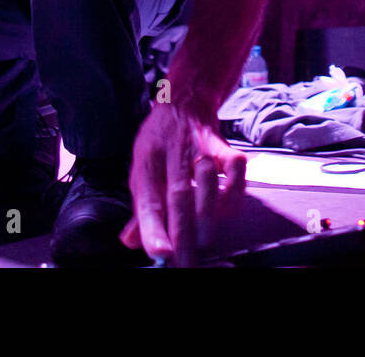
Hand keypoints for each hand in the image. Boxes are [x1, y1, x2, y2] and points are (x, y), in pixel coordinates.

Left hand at [119, 98, 246, 266]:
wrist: (185, 101)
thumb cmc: (160, 141)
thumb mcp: (141, 168)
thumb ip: (141, 209)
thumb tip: (130, 242)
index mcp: (146, 163)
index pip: (148, 200)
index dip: (152, 228)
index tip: (160, 254)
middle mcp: (172, 156)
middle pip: (178, 200)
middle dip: (182, 237)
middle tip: (184, 264)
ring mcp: (200, 150)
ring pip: (205, 188)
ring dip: (206, 219)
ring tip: (204, 244)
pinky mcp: (225, 147)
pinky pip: (234, 174)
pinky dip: (232, 196)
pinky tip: (226, 212)